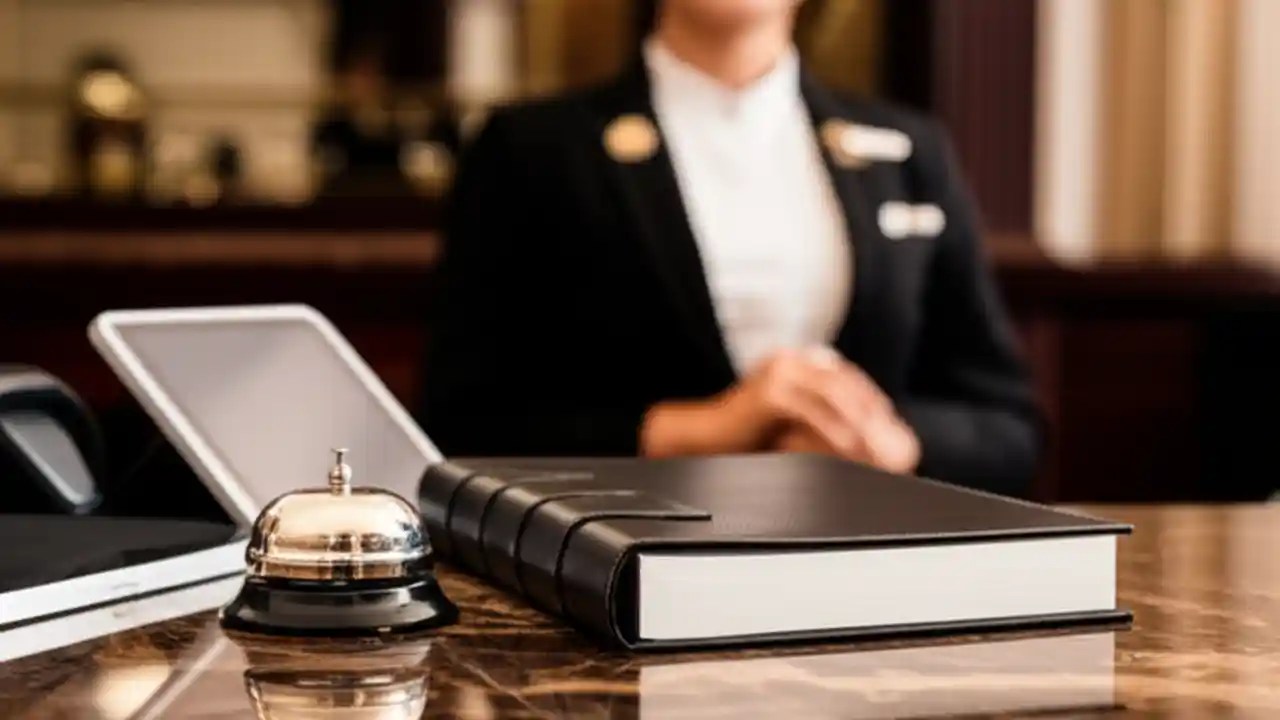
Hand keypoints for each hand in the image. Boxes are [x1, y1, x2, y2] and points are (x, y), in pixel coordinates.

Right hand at [641, 348, 919, 472]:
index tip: (891, 431)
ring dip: (859, 423)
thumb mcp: (786, 424)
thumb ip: (816, 420)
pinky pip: (813, 410)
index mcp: (794, 363)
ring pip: (833, 394)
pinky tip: (851, 449)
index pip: (845, 379)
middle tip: (893, 443)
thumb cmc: (739, 437)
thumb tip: (858, 440)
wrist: (699, 437)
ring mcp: (780, 371)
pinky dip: (835, 430)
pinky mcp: (771, 390)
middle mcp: (789, 360)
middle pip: (845, 384)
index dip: (871, 404)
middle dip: (872, 414)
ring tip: (877, 450)